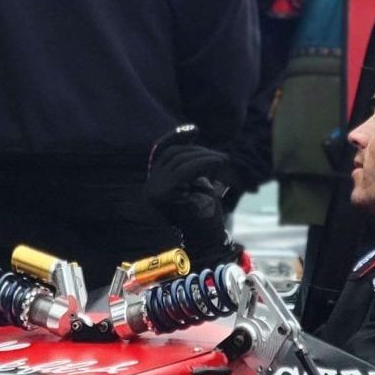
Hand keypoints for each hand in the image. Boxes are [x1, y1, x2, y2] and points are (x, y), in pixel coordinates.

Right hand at [146, 125, 236, 267]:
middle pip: (173, 155)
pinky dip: (204, 162)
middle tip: (221, 158)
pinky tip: (219, 163)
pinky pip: (186, 170)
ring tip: (223, 162)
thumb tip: (193, 140)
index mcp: (156, 185)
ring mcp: (155, 191)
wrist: (208, 245)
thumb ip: (192, 168)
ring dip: (205, 157)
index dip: (177, 137)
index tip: (194, 129)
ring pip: (180, 160)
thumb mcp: (199, 186)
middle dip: (199, 151)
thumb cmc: (207, 218)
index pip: (163, 152)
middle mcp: (151, 188)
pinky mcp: (164, 195)